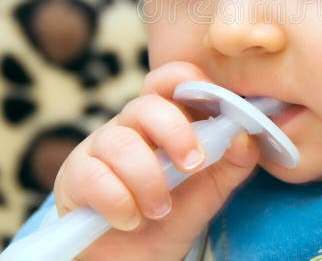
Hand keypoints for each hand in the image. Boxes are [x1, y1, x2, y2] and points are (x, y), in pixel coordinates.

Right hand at [53, 61, 259, 260]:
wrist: (136, 258)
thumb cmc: (174, 213)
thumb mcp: (212, 188)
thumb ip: (234, 161)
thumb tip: (246, 135)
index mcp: (165, 118)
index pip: (171, 79)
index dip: (189, 80)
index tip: (214, 105)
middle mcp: (130, 124)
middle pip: (147, 104)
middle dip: (175, 133)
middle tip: (193, 165)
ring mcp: (99, 147)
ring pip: (121, 143)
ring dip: (148, 179)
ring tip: (161, 209)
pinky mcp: (75, 177)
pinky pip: (94, 176)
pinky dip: (119, 202)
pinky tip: (130, 220)